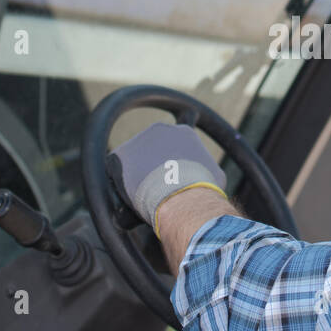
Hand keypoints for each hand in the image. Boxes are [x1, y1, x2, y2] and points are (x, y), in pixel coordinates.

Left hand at [105, 122, 226, 230]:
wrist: (182, 196)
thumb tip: (205, 182)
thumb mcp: (214, 177)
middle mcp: (160, 130)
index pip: (174, 141)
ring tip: (147, 199)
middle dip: (152, 168)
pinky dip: (121, 187)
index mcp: (184, 132)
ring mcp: (138, 141)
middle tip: (158, 190)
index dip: (171, 158)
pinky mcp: (119, 156)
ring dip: (138, 177)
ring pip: (134, 162)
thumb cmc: (203, 190)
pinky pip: (116, 173)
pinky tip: (132, 200)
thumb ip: (205, 173)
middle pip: (151, 150)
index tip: (170, 170)